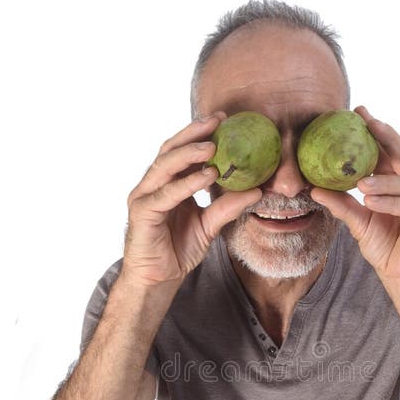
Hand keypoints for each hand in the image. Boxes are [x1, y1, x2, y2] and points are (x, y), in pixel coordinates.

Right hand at [123, 113, 261, 288]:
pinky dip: (187, 183)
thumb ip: (227, 208)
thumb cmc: (178, 250)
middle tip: (217, 121)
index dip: (199, 134)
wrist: (158, 279)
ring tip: (213, 146)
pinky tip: (207, 176)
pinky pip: (167, 194)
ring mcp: (145, 197)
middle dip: (193, 133)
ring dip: (189, 153)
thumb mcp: (209, 226)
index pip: (181, 150)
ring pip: (165, 166)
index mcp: (166, 183)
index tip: (223, 120)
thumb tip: (257, 191)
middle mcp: (153, 184)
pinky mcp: (143, 213)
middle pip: (170, 149)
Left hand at [310, 105, 399, 284]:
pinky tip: (373, 199)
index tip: (357, 113)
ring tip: (360, 181)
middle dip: (385, 136)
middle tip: (366, 120)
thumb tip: (314, 189)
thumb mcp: (359, 224)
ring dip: (384, 180)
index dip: (375, 132)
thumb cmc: (386, 250)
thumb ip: (342, 205)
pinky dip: (392, 202)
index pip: (388, 153)